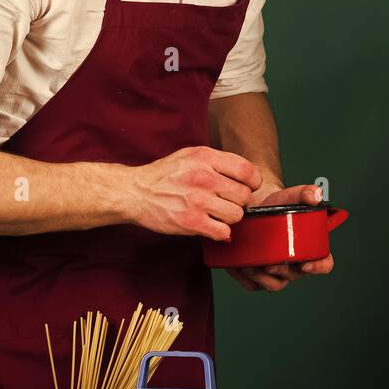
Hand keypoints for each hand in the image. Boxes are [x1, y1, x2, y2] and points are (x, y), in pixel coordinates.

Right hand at [128, 146, 259, 239]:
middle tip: (227, 202)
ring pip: (236, 215)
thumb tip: (250, 176)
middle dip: (239, 201)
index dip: (253, 182)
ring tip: (216, 213)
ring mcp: (198, 200)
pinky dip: (220, 232)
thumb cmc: (166, 174)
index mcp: (206, 158)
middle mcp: (204, 177)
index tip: (248, 187)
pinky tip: (210, 225)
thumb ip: (220, 162)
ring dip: (229, 217)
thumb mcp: (192, 156)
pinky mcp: (191, 222)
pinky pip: (223, 232)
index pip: (247, 170)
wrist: (135, 192)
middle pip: (244, 195)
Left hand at [226, 183, 335, 291]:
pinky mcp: (258, 277)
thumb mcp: (290, 195)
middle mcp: (295, 264)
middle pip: (294, 275)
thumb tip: (316, 195)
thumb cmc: (276, 205)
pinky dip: (247, 279)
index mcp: (309, 249)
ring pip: (275, 284)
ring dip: (262, 277)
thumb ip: (305, 192)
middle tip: (269, 262)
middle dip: (281, 271)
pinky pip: (254, 285)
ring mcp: (277, 272)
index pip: (324, 263)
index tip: (305, 264)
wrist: (253, 208)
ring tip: (250, 264)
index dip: (318, 267)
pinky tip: (240, 267)